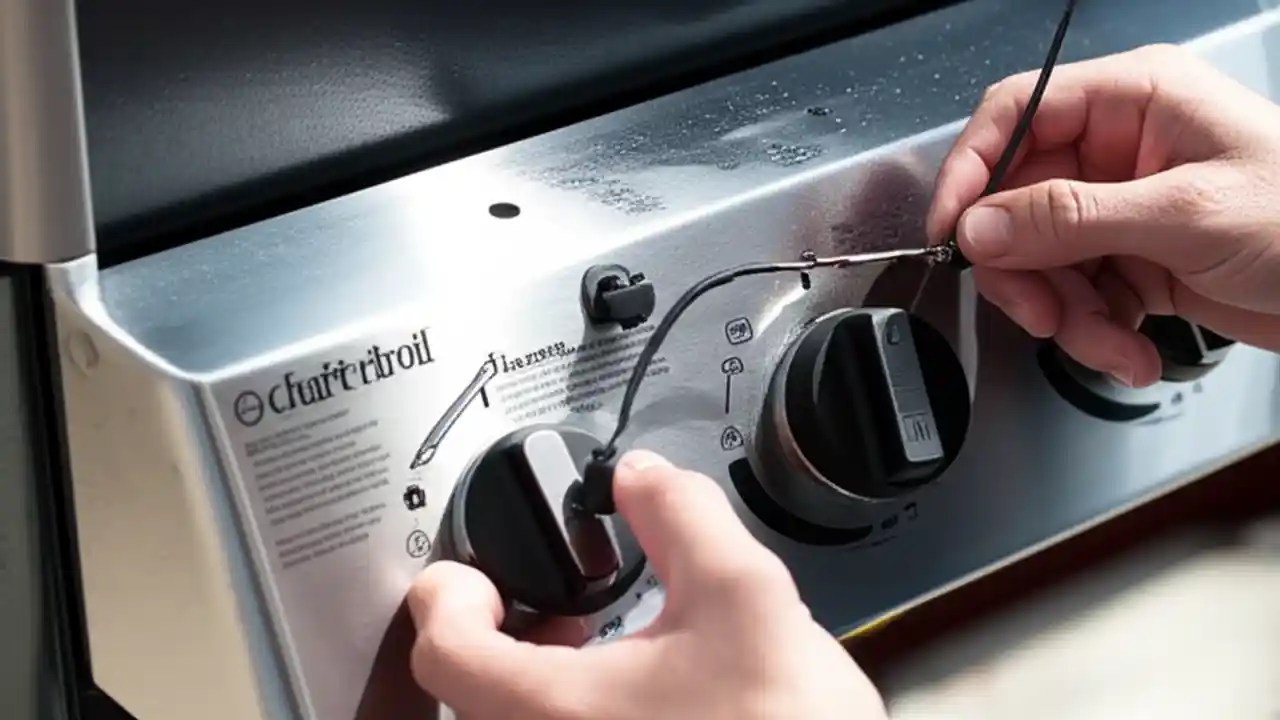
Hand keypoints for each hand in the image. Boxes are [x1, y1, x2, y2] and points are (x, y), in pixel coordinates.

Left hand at [407, 450, 886, 719]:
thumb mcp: (742, 593)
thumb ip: (682, 516)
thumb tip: (645, 479)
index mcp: (552, 709)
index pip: (442, 648)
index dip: (451, 592)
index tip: (480, 573)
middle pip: (471, 687)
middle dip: (508, 627)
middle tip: (556, 603)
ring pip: (513, 719)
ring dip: (539, 671)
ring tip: (598, 644)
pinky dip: (572, 708)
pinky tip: (639, 695)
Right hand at [928, 44, 1279, 386]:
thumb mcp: (1186, 214)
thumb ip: (1072, 219)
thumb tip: (980, 226)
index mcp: (1133, 103)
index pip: (1016, 115)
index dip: (970, 170)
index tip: (951, 229)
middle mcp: (1118, 151)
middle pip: (1016, 203)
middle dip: (1026, 269)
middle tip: (1041, 311)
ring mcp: (1122, 208)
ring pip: (1041, 260)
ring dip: (1066, 315)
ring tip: (1109, 343)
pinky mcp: (1131, 259)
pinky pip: (1076, 296)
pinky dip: (1095, 333)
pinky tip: (1132, 348)